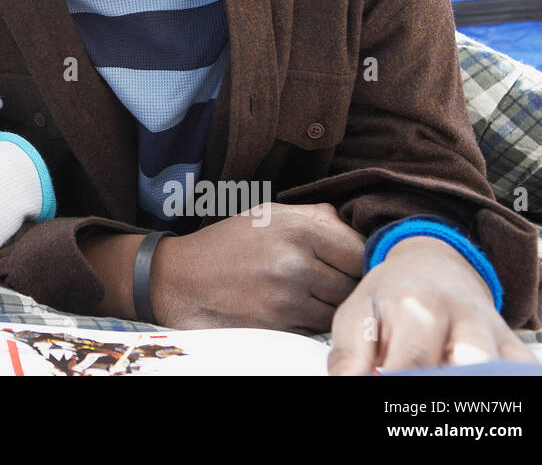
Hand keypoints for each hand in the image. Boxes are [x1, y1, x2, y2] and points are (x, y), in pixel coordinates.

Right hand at [149, 202, 365, 332]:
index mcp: (297, 229)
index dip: (358, 257)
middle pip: (353, 283)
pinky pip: (316, 328)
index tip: (348, 259)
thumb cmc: (228, 243)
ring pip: (337, 309)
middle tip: (328, 277)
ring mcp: (288, 299)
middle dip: (346, 282)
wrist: (182, 280)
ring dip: (330, 304)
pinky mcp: (280, 327)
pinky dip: (311, 321)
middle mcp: (296, 264)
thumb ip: (315, 216)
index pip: (359, 251)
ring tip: (309, 293)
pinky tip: (292, 308)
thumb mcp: (268, 215)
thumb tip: (354, 228)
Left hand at [327, 236, 534, 373]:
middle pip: (466, 365)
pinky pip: (522, 370)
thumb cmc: (388, 298)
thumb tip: (345, 386)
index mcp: (415, 307)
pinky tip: (474, 382)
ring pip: (497, 368)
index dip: (400, 383)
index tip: (386, 384)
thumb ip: (349, 356)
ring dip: (471, 380)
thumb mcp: (357, 316)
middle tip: (415, 390)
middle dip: (439, 381)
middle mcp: (460, 316)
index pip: (413, 363)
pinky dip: (505, 378)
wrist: (431, 266)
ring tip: (445, 380)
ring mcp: (491, 331)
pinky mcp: (513, 345)